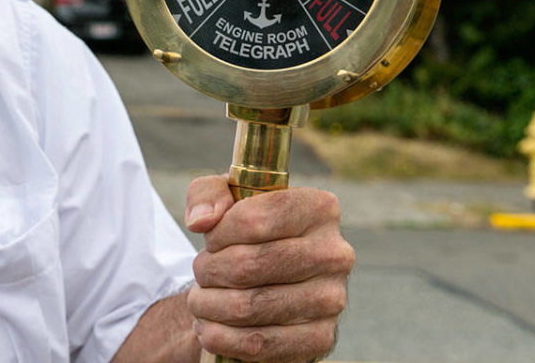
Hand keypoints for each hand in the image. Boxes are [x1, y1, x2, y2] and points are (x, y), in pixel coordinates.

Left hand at [184, 176, 353, 361]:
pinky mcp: (320, 338)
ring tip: (199, 300)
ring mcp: (332, 300)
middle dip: (209, 270)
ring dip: (209, 305)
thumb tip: (201, 221)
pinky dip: (221, 337)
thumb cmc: (246, 232)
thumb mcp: (226, 196)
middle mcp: (335, 254)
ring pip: (249, 306)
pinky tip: (209, 327)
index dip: (218, 233)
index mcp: (320, 209)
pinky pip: (258, 342)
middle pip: (248, 264)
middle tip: (199, 273)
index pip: (254, 219)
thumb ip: (208, 192)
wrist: (272, 282)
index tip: (210, 241)